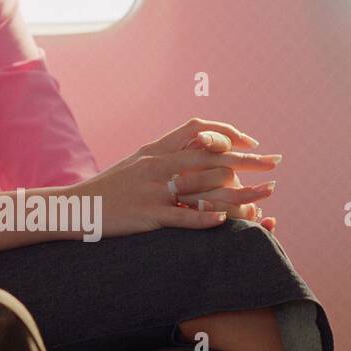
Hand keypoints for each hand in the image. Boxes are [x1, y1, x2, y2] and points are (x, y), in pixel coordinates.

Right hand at [78, 118, 280, 238]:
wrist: (76, 206)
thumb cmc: (108, 188)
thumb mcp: (135, 164)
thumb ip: (164, 156)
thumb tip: (194, 151)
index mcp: (155, 150)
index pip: (197, 129)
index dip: (227, 132)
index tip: (250, 141)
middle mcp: (157, 165)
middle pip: (211, 156)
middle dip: (248, 160)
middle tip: (275, 163)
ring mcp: (153, 190)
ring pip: (205, 187)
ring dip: (242, 192)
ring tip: (268, 194)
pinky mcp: (148, 215)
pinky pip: (183, 216)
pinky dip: (207, 218)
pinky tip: (227, 221)